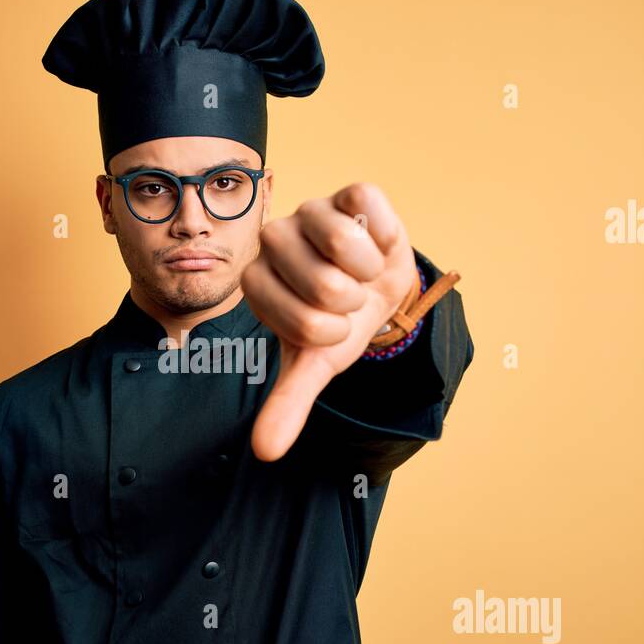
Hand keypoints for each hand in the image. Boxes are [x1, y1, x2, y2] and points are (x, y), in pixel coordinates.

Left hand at [241, 182, 455, 461]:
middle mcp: (274, 239)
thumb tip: (266, 452)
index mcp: (257, 282)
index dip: (330, 332)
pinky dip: (386, 238)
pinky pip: (372, 212)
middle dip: (351, 304)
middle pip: (325, 285)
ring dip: (370, 272)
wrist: (380, 287)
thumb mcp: (315, 363)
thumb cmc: (339, 323)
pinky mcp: (350, 192)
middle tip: (347, 298)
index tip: (328, 325)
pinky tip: (378, 244)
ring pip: (344, 243)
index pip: (300, 322)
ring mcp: (311, 210)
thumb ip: (289, 402)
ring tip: (361, 273)